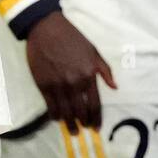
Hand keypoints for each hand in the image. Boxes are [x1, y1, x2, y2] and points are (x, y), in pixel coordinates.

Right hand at [26, 11, 116, 130]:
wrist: (46, 27)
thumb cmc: (71, 37)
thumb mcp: (93, 50)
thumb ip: (104, 70)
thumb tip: (114, 87)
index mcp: (88, 76)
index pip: (94, 105)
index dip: (96, 119)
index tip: (96, 127)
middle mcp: (74, 84)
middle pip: (80, 112)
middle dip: (83, 123)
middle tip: (83, 129)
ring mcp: (58, 85)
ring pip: (65, 112)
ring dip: (69, 124)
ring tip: (72, 130)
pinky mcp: (43, 85)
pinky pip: (50, 106)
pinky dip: (54, 115)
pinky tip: (57, 118)